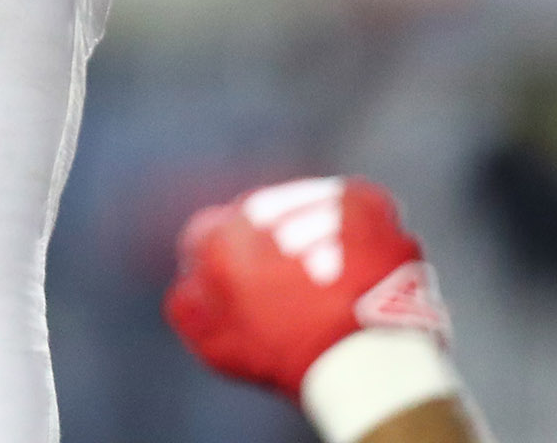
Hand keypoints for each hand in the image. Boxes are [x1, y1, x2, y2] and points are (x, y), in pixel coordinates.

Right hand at [166, 176, 449, 402]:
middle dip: (272, 245)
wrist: (368, 357)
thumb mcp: (218, 347)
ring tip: (335, 277)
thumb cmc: (290, 358)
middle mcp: (261, 208)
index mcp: (218, 241)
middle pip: (257, 218)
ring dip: (313, 234)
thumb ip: (188, 306)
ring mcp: (310, 198)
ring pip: (304, 209)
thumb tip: (188, 282)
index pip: (206, 235)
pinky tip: (361, 264)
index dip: (228, 262)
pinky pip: (349, 207)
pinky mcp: (358, 197)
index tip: (248, 284)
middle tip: (296, 285)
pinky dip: (355, 231)